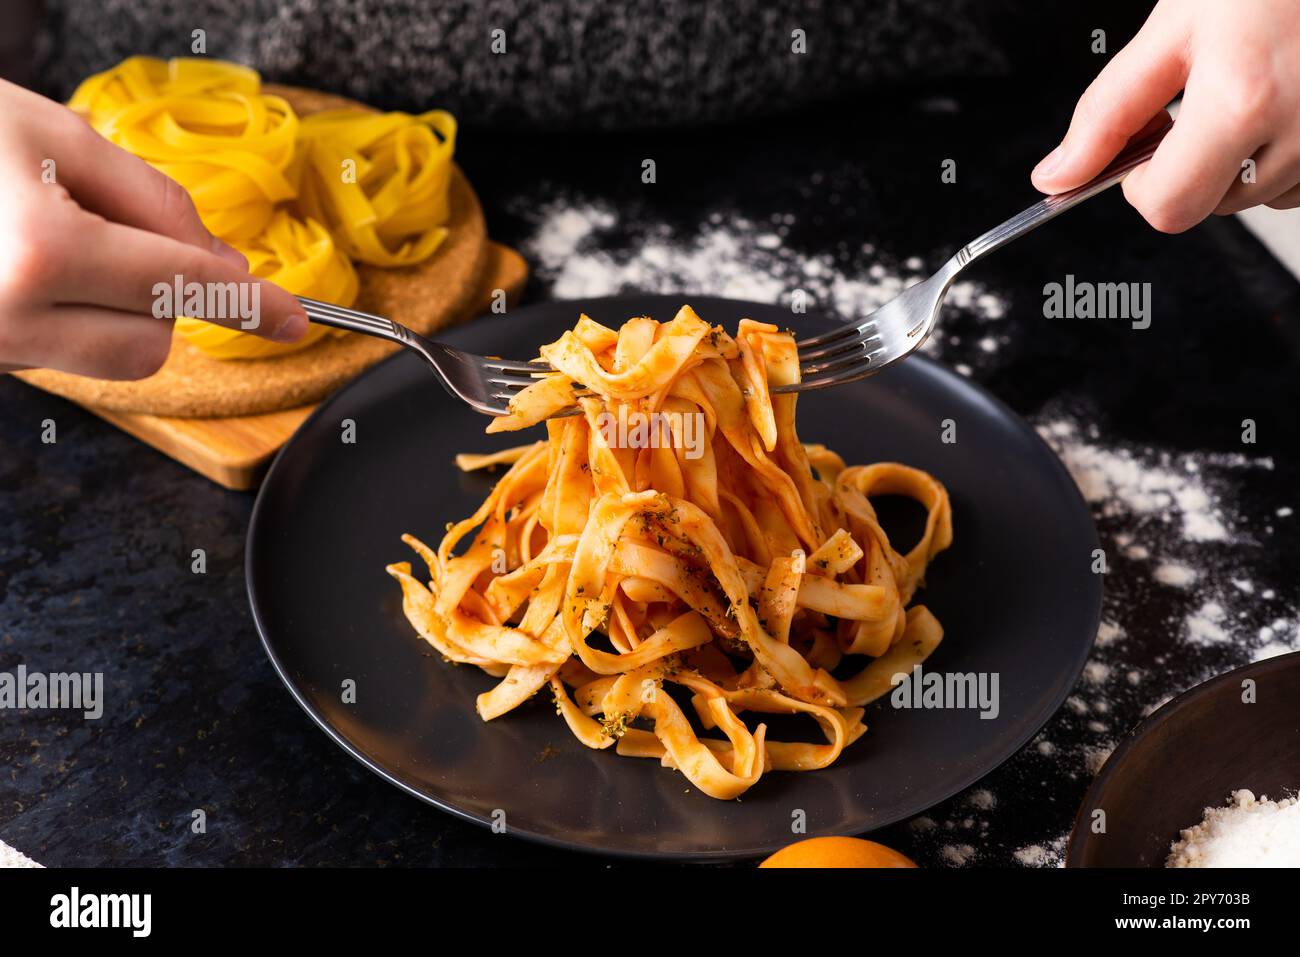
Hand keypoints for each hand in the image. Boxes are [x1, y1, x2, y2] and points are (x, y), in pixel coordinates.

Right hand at [0, 78, 306, 379]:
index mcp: (41, 253)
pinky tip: (36, 268)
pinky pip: (66, 353)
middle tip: (117, 231)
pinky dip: (79, 317)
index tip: (295, 319)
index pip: (187, 288)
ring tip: (62, 242)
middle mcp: (10, 319)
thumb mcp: (59, 136)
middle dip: (163, 292)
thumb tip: (226, 263)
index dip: (254, 304)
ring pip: (116, 357)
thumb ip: (157, 203)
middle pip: (156, 341)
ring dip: (121, 309)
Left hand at [1032, 0, 1299, 231]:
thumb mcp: (1173, 27)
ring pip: (1257, 195)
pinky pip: (1299, 182)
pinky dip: (1280, 152)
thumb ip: (1108, 111)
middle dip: (1190, 165)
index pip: (1168, 207)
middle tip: (1204, 97)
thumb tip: (1059, 174)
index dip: (1140, 184)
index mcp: (1242, 101)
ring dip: (1239, 159)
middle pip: (1211, 206)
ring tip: (1255, 86)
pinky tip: (1285, 98)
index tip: (1144, 146)